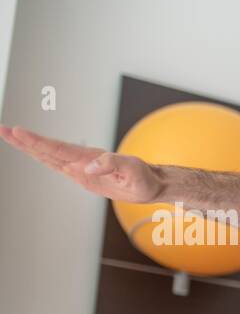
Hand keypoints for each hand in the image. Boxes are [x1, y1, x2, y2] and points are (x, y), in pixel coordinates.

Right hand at [0, 125, 162, 201]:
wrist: (151, 184)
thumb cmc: (144, 177)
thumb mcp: (133, 172)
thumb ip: (113, 165)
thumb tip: (90, 166)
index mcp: (90, 158)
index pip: (58, 148)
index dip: (37, 142)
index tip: (18, 132)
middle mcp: (82, 160)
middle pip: (48, 149)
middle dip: (25, 140)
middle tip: (3, 129)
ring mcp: (80, 167)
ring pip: (49, 155)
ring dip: (29, 146)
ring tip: (9, 135)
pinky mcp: (82, 175)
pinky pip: (58, 165)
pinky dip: (42, 157)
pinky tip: (31, 152)